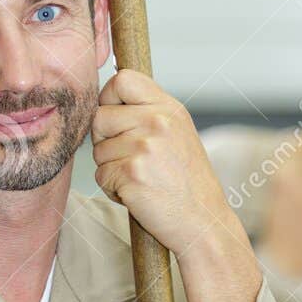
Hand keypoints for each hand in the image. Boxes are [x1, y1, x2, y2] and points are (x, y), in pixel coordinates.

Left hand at [91, 70, 243, 263]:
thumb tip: (108, 100)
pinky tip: (137, 194)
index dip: (108, 97)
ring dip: (110, 169)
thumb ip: (149, 112)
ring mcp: (144, 147)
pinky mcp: (131, 174)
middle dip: (104, 140)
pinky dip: (113, 190)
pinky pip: (101, 176)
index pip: (122, 79)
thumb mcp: (178, 133)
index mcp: (168, 108)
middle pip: (100, 117)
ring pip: (98, 151)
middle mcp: (157, 122)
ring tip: (139, 179)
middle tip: (128, 159)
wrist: (203, 221)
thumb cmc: (188, 183)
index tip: (115, 118)